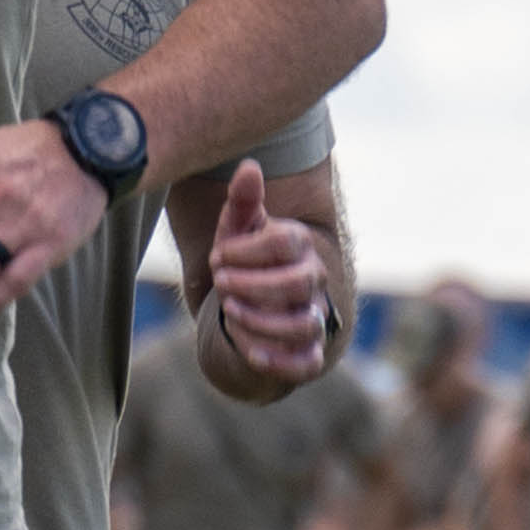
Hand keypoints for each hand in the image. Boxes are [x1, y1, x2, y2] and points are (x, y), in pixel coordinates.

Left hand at [195, 160, 333, 386]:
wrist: (246, 311)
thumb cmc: (242, 264)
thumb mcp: (235, 232)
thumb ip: (242, 202)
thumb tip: (249, 165)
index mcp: (298, 248)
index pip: (287, 243)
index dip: (249, 250)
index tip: (217, 256)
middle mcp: (312, 283)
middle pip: (301, 282)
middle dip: (256, 283)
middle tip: (221, 282)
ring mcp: (311, 318)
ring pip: (304, 324)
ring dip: (264, 320)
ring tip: (229, 310)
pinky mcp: (305, 354)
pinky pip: (306, 363)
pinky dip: (280, 362)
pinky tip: (251, 353)